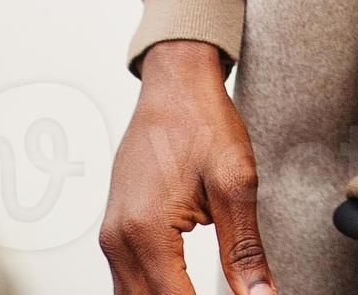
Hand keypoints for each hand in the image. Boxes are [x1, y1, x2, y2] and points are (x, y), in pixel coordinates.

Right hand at [100, 41, 275, 294]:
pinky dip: (152, 293)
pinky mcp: (115, 229)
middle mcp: (119, 239)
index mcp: (146, 231)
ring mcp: (112, 235)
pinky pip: (126, 281)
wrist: (174, 84)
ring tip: (201, 292)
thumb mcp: (235, 184)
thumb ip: (245, 250)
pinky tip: (179, 291)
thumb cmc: (203, 123)